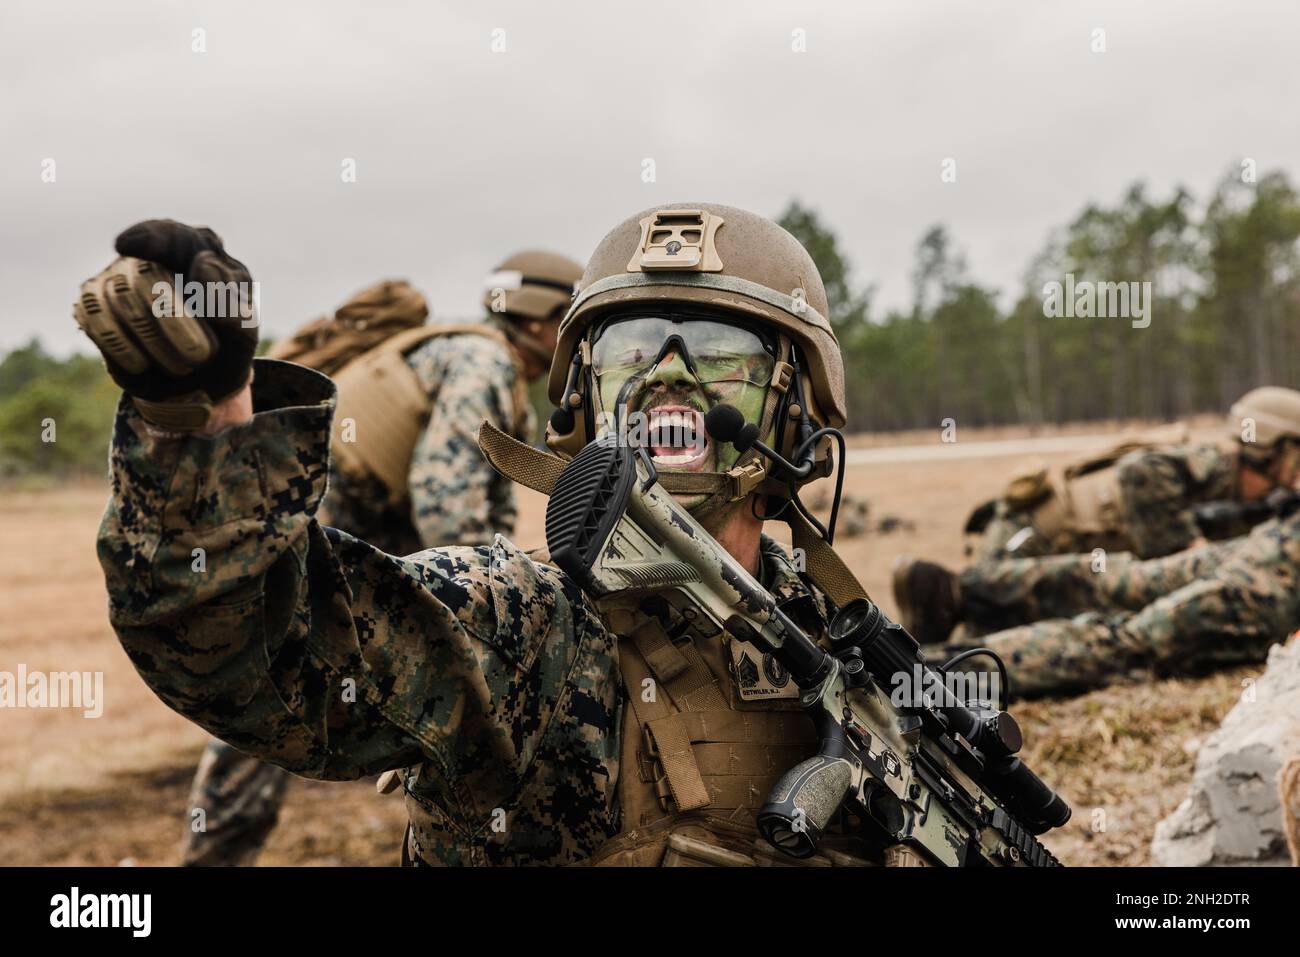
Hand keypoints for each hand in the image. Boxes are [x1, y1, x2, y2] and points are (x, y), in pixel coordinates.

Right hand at [74, 220, 258, 431]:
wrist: (201, 379)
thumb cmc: (226, 344)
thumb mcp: (243, 329)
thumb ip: (232, 301)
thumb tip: (202, 265)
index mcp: (197, 248)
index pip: (172, 235)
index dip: (150, 238)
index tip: (126, 246)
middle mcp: (152, 254)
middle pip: (145, 274)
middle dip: (174, 321)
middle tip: (200, 355)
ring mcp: (116, 275)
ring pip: (118, 298)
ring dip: (154, 341)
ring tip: (181, 365)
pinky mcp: (91, 303)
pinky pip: (93, 317)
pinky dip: (122, 347)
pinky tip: (143, 365)